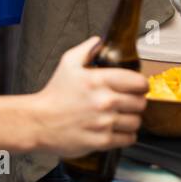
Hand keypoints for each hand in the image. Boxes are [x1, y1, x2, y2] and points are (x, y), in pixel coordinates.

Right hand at [32, 38, 148, 158]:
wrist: (39, 121)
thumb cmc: (54, 94)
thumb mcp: (68, 63)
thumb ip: (87, 49)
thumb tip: (99, 41)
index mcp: (100, 80)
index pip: (138, 82)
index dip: (141, 84)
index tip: (139, 87)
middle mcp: (105, 101)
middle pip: (140, 103)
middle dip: (136, 102)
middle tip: (129, 102)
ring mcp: (104, 122)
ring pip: (136, 121)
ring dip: (132, 119)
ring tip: (123, 117)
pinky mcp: (102, 141)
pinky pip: (128, 138)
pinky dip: (126, 135)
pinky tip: (118, 130)